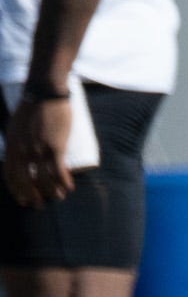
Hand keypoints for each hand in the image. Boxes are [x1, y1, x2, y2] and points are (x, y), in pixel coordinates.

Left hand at [4, 89, 72, 208]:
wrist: (44, 93)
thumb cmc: (32, 107)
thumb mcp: (16, 127)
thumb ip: (17, 142)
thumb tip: (23, 154)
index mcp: (11, 147)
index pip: (10, 175)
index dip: (16, 190)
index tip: (23, 199)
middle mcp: (22, 151)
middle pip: (26, 181)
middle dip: (32, 195)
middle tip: (38, 204)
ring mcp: (39, 149)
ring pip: (44, 178)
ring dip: (51, 191)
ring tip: (58, 197)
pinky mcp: (55, 146)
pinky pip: (58, 170)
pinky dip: (63, 182)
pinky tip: (68, 188)